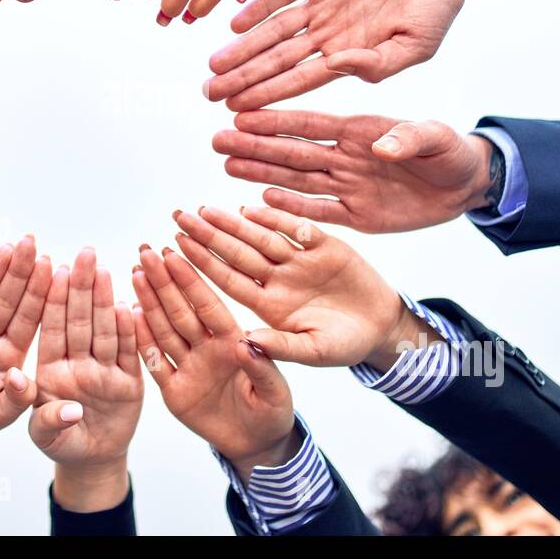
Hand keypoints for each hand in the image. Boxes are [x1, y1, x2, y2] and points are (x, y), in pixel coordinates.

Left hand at [30, 248, 142, 469]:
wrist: (92, 460)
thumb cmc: (61, 441)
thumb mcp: (44, 436)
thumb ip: (40, 416)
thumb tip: (27, 385)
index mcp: (50, 369)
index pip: (50, 328)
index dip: (51, 298)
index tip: (52, 267)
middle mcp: (76, 362)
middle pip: (78, 320)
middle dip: (80, 286)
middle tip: (83, 252)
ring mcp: (102, 369)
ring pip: (103, 329)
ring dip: (104, 299)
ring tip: (104, 269)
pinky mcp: (128, 380)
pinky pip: (129, 352)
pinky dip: (130, 330)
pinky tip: (129, 304)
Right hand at [131, 245, 294, 469]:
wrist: (256, 443)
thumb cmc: (272, 412)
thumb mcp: (275, 392)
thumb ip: (262, 367)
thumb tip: (245, 344)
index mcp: (233, 341)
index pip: (208, 306)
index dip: (192, 281)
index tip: (175, 254)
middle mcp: (207, 348)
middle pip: (181, 309)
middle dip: (164, 280)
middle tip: (147, 250)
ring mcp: (189, 366)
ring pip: (164, 329)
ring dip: (148, 302)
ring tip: (135, 272)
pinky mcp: (174, 390)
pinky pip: (155, 362)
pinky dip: (141, 341)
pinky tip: (128, 316)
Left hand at [168, 205, 417, 369]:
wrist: (382, 327)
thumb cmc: (344, 345)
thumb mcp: (314, 351)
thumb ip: (282, 346)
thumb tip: (246, 343)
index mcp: (269, 305)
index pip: (229, 280)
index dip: (203, 263)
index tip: (177, 248)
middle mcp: (278, 279)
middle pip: (238, 253)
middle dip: (208, 235)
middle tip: (180, 216)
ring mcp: (299, 260)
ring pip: (262, 237)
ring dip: (235, 223)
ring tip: (207, 208)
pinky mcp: (325, 245)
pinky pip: (297, 228)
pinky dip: (278, 217)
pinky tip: (254, 207)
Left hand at [204, 0, 467, 108]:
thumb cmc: (438, 5)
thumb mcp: (417, 45)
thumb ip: (378, 63)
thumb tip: (337, 69)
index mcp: (349, 55)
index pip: (300, 81)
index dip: (269, 96)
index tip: (239, 112)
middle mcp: (328, 33)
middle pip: (277, 59)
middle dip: (244, 77)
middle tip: (209, 94)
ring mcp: (322, 2)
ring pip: (273, 28)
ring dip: (244, 46)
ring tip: (214, 65)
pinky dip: (261, 3)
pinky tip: (235, 21)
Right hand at [213, 111, 498, 231]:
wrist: (467, 184)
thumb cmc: (451, 151)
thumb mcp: (436, 138)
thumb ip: (408, 137)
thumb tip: (381, 145)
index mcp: (359, 130)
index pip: (309, 124)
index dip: (274, 120)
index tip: (240, 114)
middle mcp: (345, 156)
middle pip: (291, 151)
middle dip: (254, 146)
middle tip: (217, 140)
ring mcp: (348, 185)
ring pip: (296, 179)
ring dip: (262, 174)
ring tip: (227, 166)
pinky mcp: (358, 215)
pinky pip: (319, 211)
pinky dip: (292, 208)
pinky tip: (262, 202)